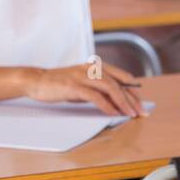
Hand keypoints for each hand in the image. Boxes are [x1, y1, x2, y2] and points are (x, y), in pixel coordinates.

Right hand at [26, 61, 145, 117]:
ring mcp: (83, 76)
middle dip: (132, 99)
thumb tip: (119, 102)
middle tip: (140, 112)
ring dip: (122, 102)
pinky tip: (112, 113)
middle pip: (119, 83)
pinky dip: (106, 105)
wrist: (38, 81)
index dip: (134, 91)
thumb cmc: (62, 84)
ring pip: (110, 87)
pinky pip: (94, 95)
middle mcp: (92, 68)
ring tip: (129, 114)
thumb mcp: (85, 85)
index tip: (141, 104)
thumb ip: (100, 90)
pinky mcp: (74, 86)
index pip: (122, 77)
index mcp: (97, 66)